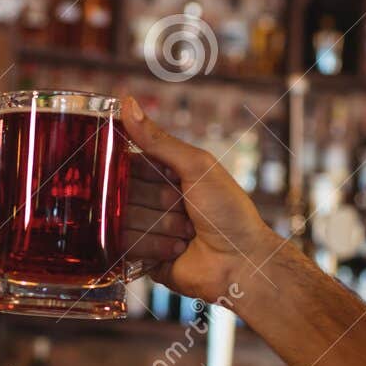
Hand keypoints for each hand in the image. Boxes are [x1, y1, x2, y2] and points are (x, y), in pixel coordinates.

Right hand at [121, 97, 282, 302]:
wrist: (243, 262)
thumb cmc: (229, 211)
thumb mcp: (197, 166)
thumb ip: (158, 139)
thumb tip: (126, 103)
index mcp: (163, 175)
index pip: (126, 164)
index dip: (138, 172)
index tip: (162, 177)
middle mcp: (150, 200)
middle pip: (123, 194)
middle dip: (157, 202)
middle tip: (184, 209)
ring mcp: (144, 230)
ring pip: (122, 221)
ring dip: (159, 227)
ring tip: (186, 232)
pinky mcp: (140, 259)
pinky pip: (124, 248)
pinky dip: (153, 248)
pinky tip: (177, 250)